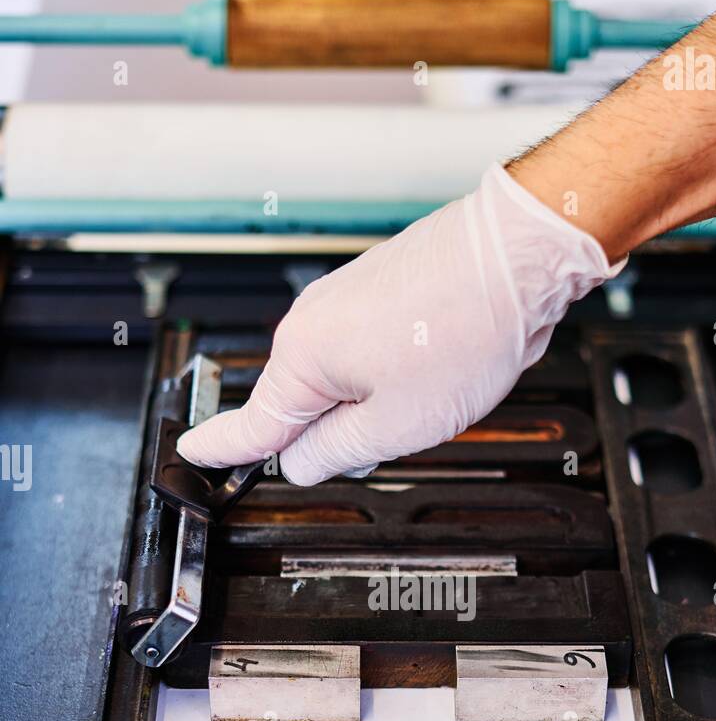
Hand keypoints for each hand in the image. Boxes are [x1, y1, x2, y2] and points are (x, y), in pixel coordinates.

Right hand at [177, 163, 620, 484]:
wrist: (517, 256)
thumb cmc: (463, 330)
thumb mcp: (395, 426)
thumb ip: (336, 453)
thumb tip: (299, 463)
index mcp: (302, 358)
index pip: (250, 424)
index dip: (222, 449)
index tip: (192, 456)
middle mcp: (312, 323)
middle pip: (303, 405)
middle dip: (338, 432)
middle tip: (395, 433)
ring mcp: (344, 302)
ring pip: (342, 381)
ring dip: (375, 402)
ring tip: (432, 390)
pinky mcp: (376, 292)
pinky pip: (368, 353)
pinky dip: (394, 373)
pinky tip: (437, 368)